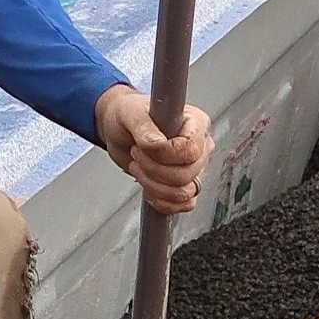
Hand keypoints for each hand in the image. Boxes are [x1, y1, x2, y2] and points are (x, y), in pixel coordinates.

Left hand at [94, 85, 213, 215]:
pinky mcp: (185, 184)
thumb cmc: (128, 115)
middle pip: (187, 174)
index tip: (144, 146)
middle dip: (154, 170)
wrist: (119, 130)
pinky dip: (162, 202)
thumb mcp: (130, 114)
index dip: (164, 155)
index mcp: (195, 123)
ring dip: (154, 186)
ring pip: (184, 193)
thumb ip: (144, 126)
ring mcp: (194, 167)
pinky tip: (148, 188)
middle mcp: (200, 146)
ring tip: (139, 168)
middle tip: (137, 155)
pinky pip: (183, 204)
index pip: (190, 150)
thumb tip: (158, 142)